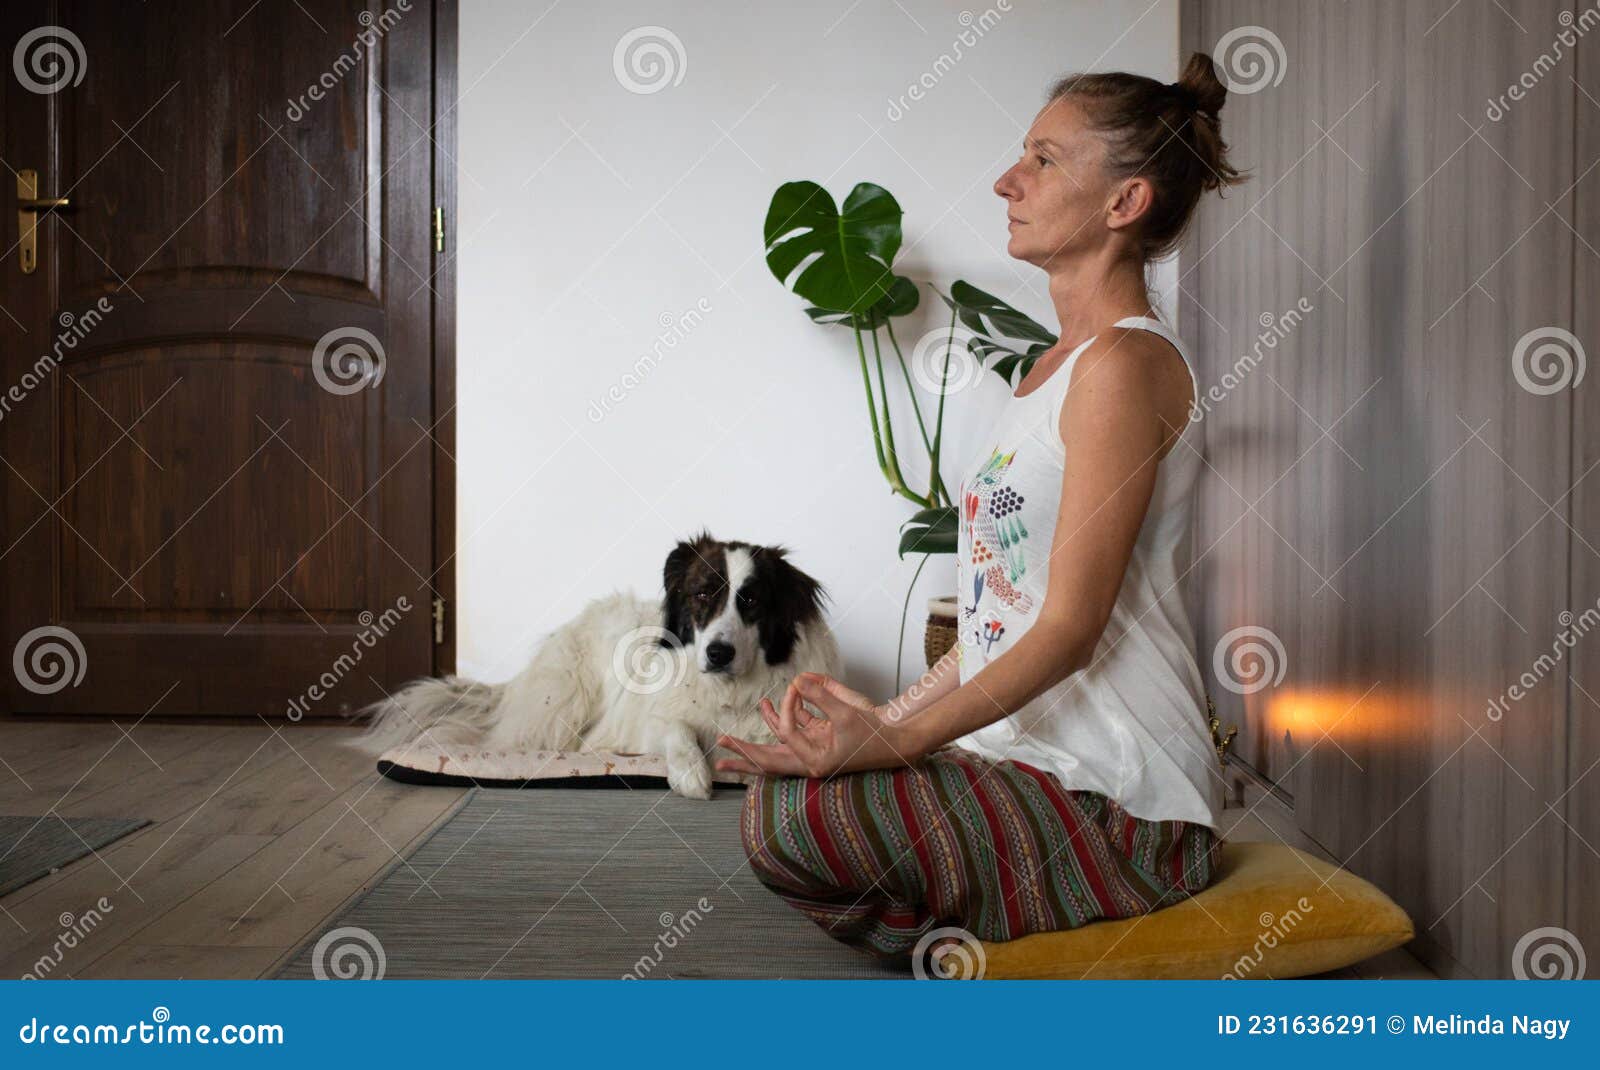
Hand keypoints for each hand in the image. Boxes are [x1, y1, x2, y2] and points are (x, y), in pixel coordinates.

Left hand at [715, 673, 915, 778]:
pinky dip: (781, 721)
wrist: (897, 742)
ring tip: (730, 740)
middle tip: (719, 754)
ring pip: (778, 750)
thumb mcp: (848, 709)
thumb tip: (799, 680)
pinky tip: (768, 708)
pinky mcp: (821, 742)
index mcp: (815, 761)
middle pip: (769, 762)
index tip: (796, 689)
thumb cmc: (875, 731)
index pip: (788, 734)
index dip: (787, 709)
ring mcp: (815, 752)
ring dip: (757, 742)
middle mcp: (811, 761)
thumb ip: (823, 693)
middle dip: (744, 757)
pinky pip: (794, 733)